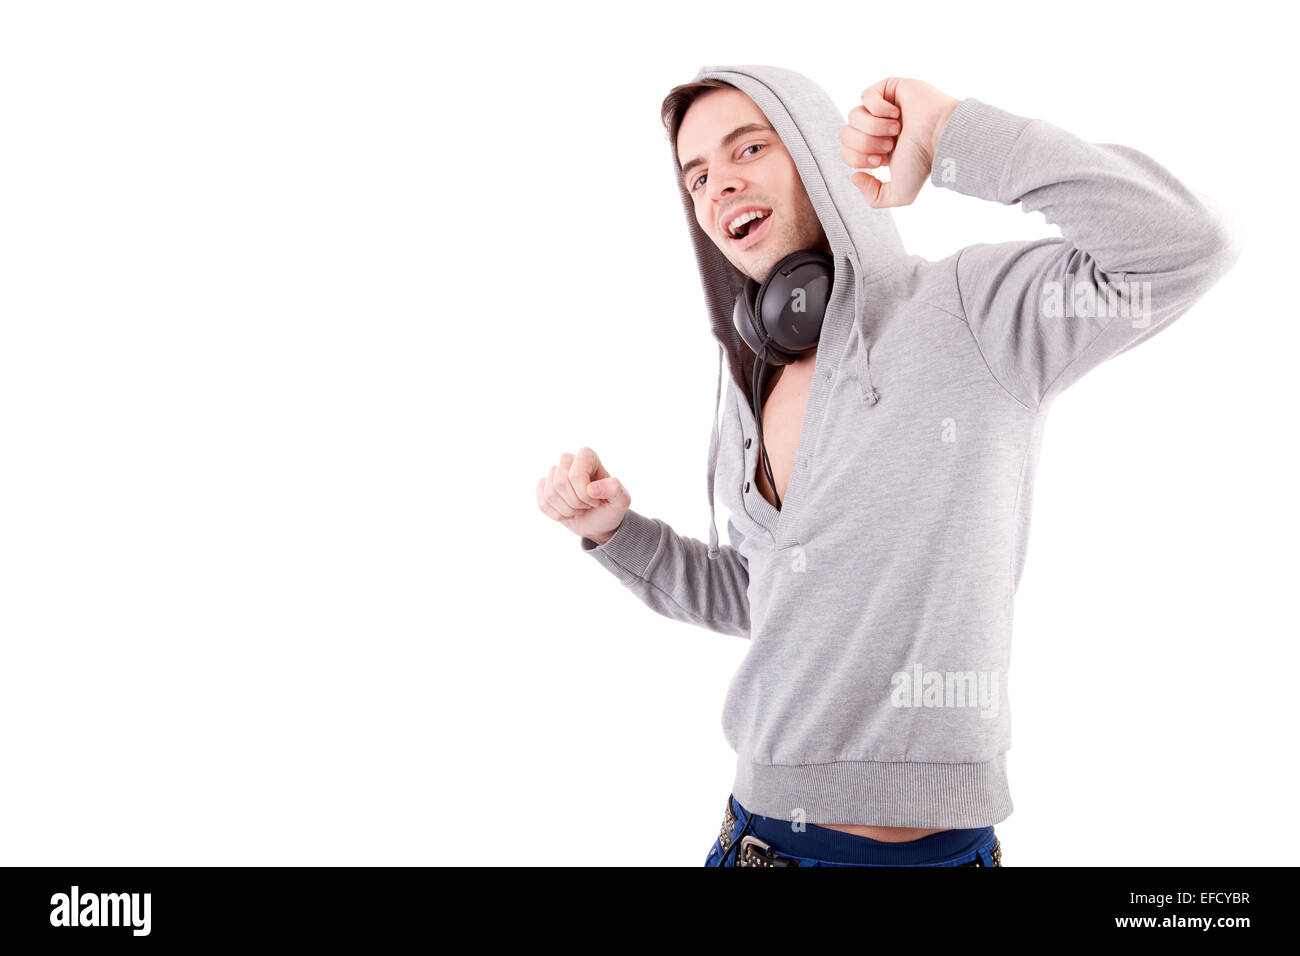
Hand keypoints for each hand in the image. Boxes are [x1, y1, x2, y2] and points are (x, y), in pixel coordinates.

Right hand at [536, 446, 629, 544]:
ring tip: (578, 509)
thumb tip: (592, 488)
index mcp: (587, 456)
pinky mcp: (544, 487)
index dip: (583, 494)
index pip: (575, 475)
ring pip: (550, 494)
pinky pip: (542, 503)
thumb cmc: (611, 508)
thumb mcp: (621, 501)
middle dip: (575, 503)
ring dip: (566, 510)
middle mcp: (569, 460)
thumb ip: (615, 490)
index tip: (596, 500)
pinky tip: (567, 512)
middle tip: (587, 506)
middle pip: (560, 483)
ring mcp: (554, 474)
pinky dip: (556, 515)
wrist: (598, 523)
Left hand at [840, 77, 959, 207]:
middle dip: (865, 143)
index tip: (881, 160)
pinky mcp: (889, 88)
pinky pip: (865, 96)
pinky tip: (896, 113)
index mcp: (877, 150)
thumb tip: (855, 177)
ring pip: (853, 115)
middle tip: (890, 145)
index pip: (846, 153)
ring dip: (874, 127)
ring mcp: (882, 108)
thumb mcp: (900, 194)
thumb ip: (875, 198)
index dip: (859, 158)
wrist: (940, 137)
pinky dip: (878, 107)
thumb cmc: (924, 162)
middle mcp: (877, 129)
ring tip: (896, 129)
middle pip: (845, 135)